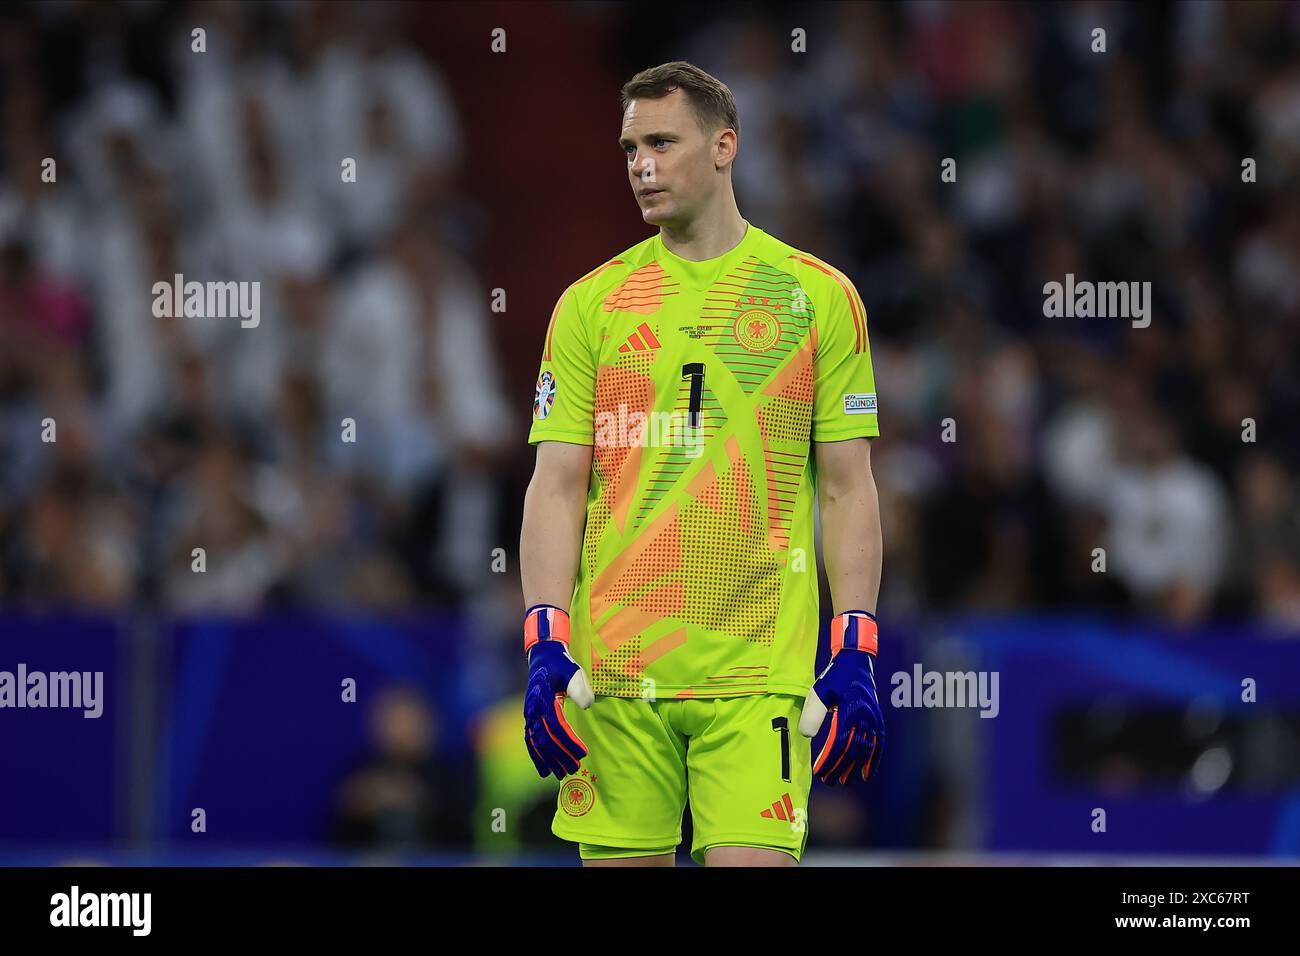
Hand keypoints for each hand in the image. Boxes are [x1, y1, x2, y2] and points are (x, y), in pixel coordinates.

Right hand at [522, 605, 593, 778]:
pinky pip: (530, 740)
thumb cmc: (561, 664)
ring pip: (536, 743)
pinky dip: (536, 756)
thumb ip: (580, 687)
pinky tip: (543, 769)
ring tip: (560, 775)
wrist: (543, 655)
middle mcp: (532, 709)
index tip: (583, 753)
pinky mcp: (529, 717)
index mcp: (542, 699)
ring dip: (548, 760)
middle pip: (545, 739)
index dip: (569, 742)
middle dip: (560, 756)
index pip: (556, 727)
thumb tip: (587, 704)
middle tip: (574, 769)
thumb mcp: (573, 671)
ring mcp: (528, 714)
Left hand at [798, 611, 883, 784]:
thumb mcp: (818, 691)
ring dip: (853, 767)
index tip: (819, 772)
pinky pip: (878, 744)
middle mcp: (865, 716)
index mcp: (849, 709)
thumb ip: (813, 713)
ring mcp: (874, 719)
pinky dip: (873, 760)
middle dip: (839, 767)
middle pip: (852, 749)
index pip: (839, 742)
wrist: (856, 662)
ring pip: (865, 749)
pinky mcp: (877, 720)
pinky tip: (866, 775)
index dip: (829, 759)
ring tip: (842, 780)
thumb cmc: (834, 677)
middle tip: (827, 781)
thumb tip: (808, 736)